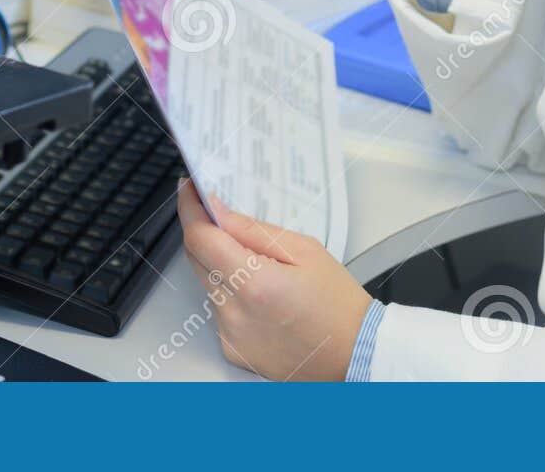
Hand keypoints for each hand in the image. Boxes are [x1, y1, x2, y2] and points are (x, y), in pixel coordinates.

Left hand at [176, 180, 370, 380]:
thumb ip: (253, 230)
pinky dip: (230, 295)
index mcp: (255, 284)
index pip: (200, 238)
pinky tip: (260, 295)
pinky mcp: (232, 350)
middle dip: (205, 233)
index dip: (190, 209)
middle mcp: (235, 314)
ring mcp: (230, 336)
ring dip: (220, 265)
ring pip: (207, 284)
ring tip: (258, 264)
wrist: (355, 354)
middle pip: (197, 259)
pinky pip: (218, 310)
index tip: (190, 190)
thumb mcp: (304, 250)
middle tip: (220, 215)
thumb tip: (217, 211)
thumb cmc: (337, 303)